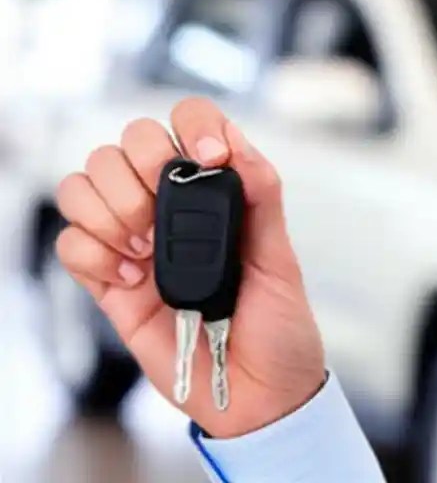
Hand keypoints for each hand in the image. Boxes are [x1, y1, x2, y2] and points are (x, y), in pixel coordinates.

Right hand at [54, 97, 325, 437]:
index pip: (189, 123)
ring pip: (84, 184)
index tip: (207, 157)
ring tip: (144, 250)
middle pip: (125, 144)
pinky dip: (92, 253)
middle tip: (163, 214)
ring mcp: (135, 242)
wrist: (257, 395)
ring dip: (109, 210)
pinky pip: (70, 242)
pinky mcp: (108, 282)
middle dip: (139, 168)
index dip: (190, 125)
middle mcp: (172, 208)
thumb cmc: (278, 326)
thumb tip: (237, 145)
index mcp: (219, 192)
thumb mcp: (283, 258)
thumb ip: (262, 197)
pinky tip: (130, 279)